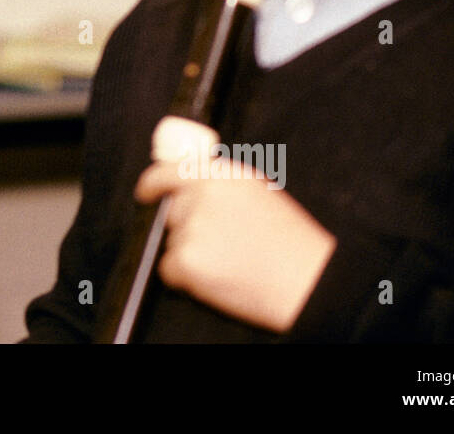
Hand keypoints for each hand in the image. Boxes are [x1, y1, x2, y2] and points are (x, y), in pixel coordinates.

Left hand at [135, 158, 335, 332]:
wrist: (307, 282)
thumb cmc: (291, 244)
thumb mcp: (259, 194)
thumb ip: (221, 187)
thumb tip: (187, 190)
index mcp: (222, 175)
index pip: (169, 171)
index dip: (152, 183)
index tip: (145, 193)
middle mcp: (203, 195)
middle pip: (172, 213)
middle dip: (188, 230)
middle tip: (222, 246)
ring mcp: (193, 227)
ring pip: (173, 242)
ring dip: (191, 254)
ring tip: (231, 262)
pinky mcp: (187, 259)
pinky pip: (169, 269)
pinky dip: (186, 279)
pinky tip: (219, 278)